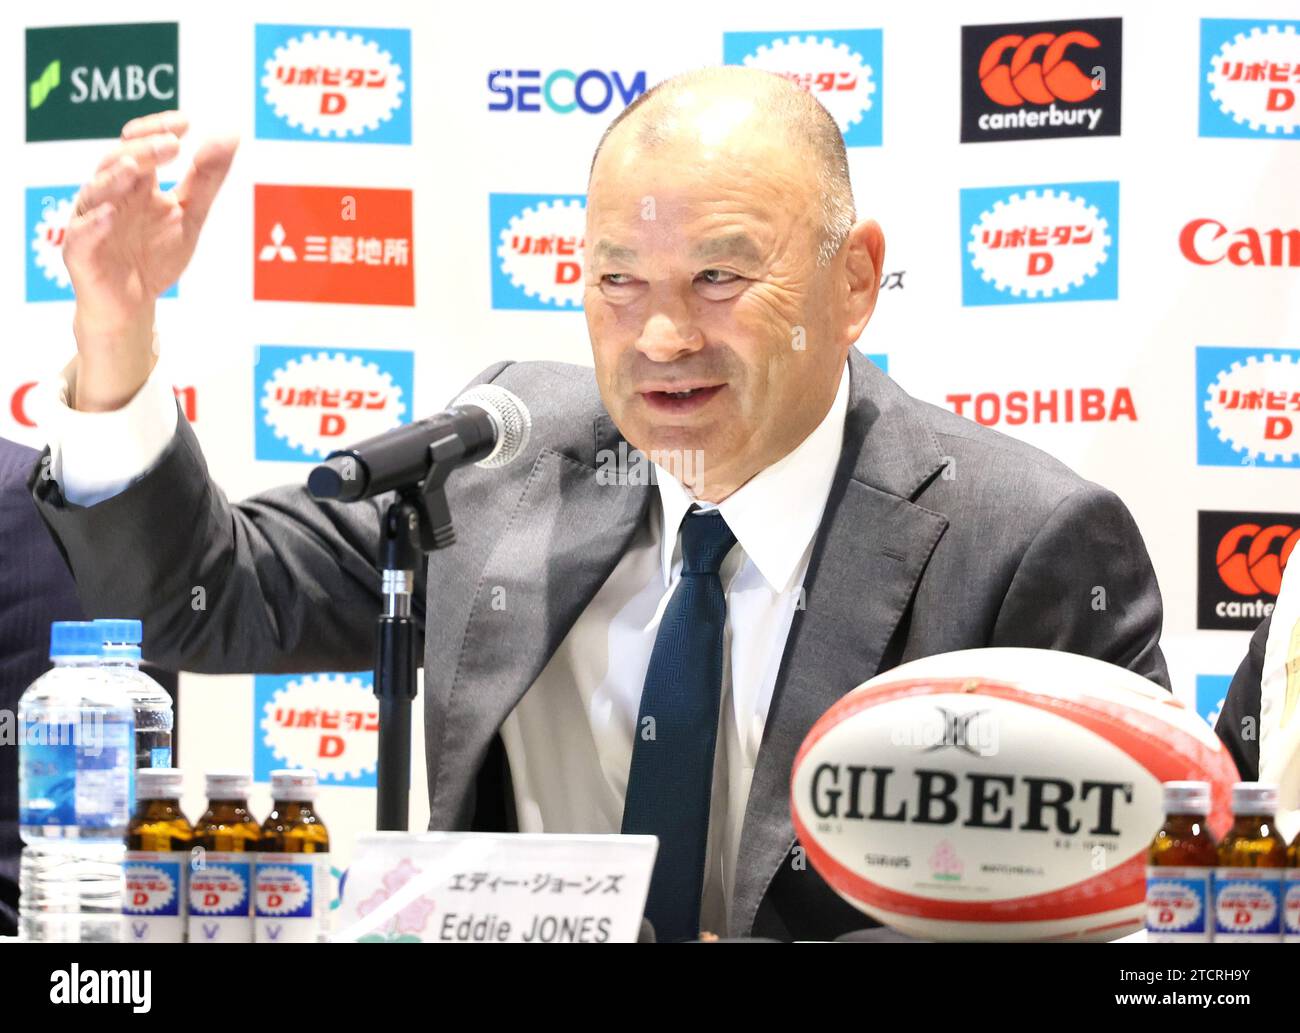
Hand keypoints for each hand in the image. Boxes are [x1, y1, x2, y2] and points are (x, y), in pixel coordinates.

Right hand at [63, 111, 237, 410]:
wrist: (134, 304)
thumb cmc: (156, 254)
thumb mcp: (191, 215)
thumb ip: (207, 178)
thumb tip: (230, 135)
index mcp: (135, 183)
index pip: (140, 145)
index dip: (158, 130)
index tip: (185, 122)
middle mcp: (110, 194)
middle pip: (120, 163)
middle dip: (143, 151)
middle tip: (171, 143)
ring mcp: (92, 220)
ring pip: (96, 192)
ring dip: (114, 178)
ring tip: (135, 168)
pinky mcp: (80, 251)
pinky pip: (81, 234)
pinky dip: (95, 223)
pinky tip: (111, 215)